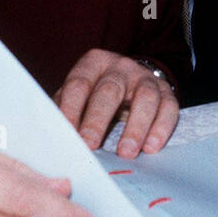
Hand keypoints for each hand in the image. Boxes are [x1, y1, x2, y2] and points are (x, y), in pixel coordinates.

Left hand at [54, 50, 178, 157]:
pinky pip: (168, 107)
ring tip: (126, 153)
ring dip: (135, 127)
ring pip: (144, 97)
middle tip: (90, 145)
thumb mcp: (77, 96)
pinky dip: (161, 128)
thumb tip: (49, 138)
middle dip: (98, 120)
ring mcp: (145, 77)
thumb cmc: (95, 95)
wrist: (131, 82)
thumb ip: (64, 111)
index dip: (71, 110)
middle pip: (109, 90)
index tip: (67, 135)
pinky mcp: (166, 91)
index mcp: (92, 64)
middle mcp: (120, 66)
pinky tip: (151, 147)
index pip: (79, 85)